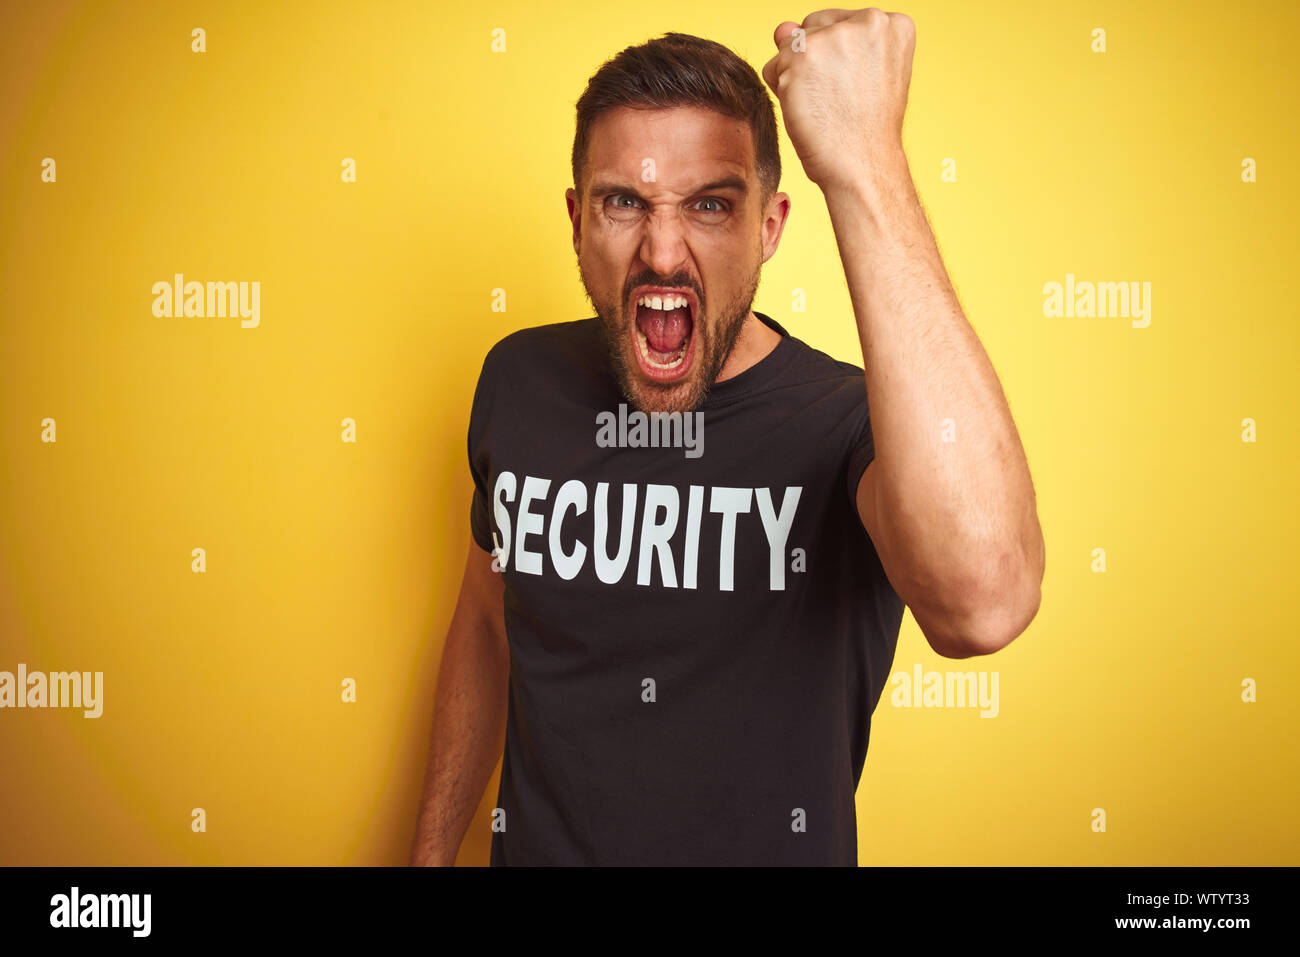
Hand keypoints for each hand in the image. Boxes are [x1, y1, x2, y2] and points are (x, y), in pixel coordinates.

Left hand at [761, 8, 914, 191]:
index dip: (838, 60)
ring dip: (795, 77)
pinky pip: (773, 67)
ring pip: (791, 46)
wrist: (864, 165)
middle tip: (836, 99)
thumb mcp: (861, 76)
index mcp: (893, 24)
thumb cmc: (865, 130)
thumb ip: (827, 43)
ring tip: (823, 106)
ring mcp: (835, 35)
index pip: (842, 24)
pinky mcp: (803, 52)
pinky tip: (807, 110)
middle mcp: (869, 20)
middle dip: (814, 60)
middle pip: (815, 27)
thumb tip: (783, 27)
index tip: (853, 88)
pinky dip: (781, 92)